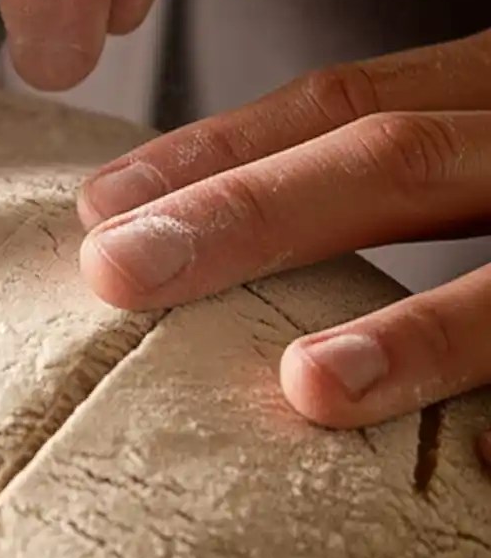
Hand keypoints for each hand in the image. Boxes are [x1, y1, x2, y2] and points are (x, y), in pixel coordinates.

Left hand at [76, 29, 490, 447]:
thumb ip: (382, 174)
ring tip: (311, 385)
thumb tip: (211, 232)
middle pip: (397, 162)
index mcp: (488, 101)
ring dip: (416, 331)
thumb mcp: (480, 142)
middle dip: (254, 213)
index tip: (105, 202)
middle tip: (124, 270)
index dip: (221, 151)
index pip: (344, 106)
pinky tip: (477, 457)